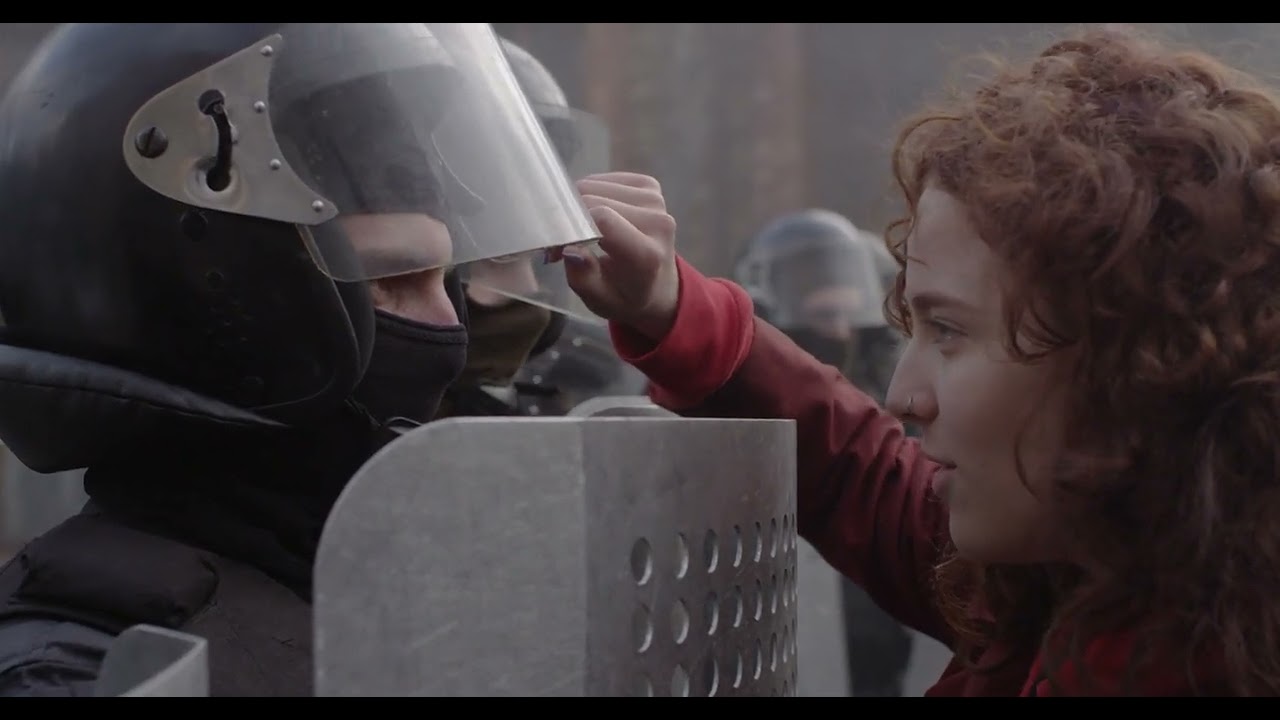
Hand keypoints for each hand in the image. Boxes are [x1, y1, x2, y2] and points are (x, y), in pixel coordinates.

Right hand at [557, 172, 679, 341]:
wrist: (659, 286)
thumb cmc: (625, 296)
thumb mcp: (600, 302)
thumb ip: (583, 278)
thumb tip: (569, 248)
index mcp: (646, 254)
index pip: (602, 218)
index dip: (571, 223)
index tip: (557, 244)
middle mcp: (657, 221)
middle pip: (595, 198)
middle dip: (570, 216)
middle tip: (565, 243)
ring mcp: (656, 200)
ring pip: (595, 185)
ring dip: (579, 205)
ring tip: (581, 231)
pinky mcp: (650, 186)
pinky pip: (605, 179)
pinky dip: (592, 194)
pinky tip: (596, 216)